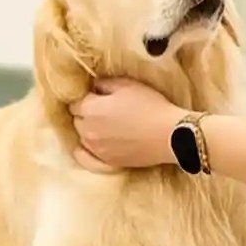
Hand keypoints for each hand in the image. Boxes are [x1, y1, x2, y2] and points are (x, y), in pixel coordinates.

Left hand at [69, 78, 186, 172]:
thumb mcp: (128, 85)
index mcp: (90, 109)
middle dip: (86, 114)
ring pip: (82, 137)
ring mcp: (96, 149)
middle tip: (103, 110)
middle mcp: (88, 130)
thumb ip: (105, 83)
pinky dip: (85, 151)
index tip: (97, 97)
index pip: (75, 102)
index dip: (87, 98)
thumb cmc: (151, 106)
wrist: (170, 135)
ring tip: (105, 126)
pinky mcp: (107, 162)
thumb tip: (94, 86)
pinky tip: (91, 146)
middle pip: (77, 120)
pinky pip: (85, 158)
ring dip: (88, 130)